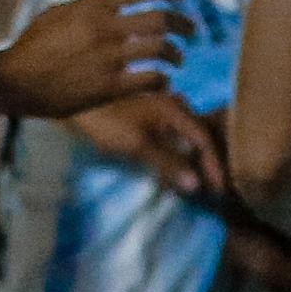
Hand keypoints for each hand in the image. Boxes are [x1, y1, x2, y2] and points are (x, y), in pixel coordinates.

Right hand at [0, 0, 186, 118]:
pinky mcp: (110, 87)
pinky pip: (152, 79)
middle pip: (161, 18)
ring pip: (161, 49)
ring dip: (177, 54)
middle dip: (184, 23)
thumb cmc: (33, 45)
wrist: (15, 79)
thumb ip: (90, 5)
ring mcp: (109, 58)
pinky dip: (164, 79)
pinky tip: (163, 81)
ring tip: (179, 58)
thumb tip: (117, 0)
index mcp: (93, 5)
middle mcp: (105, 28)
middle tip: (193, 29)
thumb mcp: (59, 12)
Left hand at [68, 86, 228, 200]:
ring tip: (191, 180)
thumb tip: (197, 185)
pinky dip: (174, 149)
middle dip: (204, 161)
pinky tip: (169, 165)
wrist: (72, 101)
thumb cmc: (105, 121)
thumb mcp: (137, 145)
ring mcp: (157, 106)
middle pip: (198, 134)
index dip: (213, 165)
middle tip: (208, 187)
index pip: (204, 138)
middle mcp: (171, 103)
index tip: (218, 191)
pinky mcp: (143, 112)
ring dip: (189, 156)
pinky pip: (168, 132)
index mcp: (174, 108)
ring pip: (183, 133)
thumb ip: (168, 163)